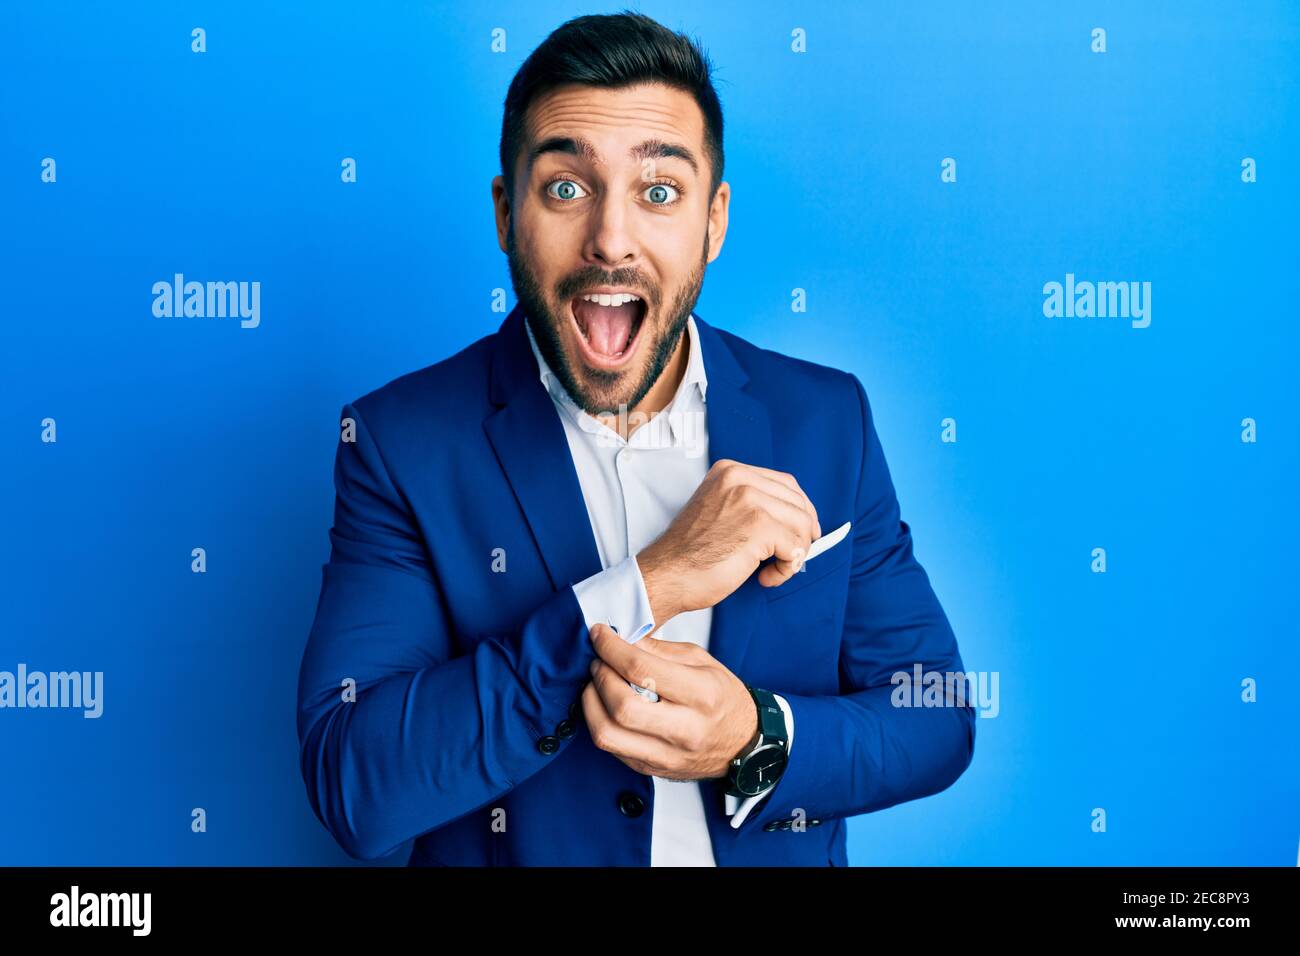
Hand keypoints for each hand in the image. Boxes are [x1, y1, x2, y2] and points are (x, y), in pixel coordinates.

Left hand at [581, 623, 757, 779]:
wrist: (744, 744)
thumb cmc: (724, 699)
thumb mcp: (702, 661)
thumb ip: (659, 649)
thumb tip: (621, 638)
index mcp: (702, 694)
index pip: (642, 669)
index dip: (611, 648)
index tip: (600, 634)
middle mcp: (686, 729)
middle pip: (622, 706)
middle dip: (600, 677)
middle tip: (598, 661)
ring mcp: (668, 755)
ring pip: (608, 734)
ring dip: (591, 703)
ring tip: (596, 684)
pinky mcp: (652, 769)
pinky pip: (612, 749)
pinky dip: (601, 722)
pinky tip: (605, 706)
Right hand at [636, 459, 820, 623]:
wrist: (667, 574)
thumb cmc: (690, 554)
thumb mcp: (719, 510)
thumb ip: (750, 504)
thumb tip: (795, 519)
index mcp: (730, 471)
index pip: (786, 484)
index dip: (801, 510)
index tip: (803, 532)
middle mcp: (740, 478)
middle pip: (799, 503)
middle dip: (802, 535)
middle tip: (790, 557)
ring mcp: (750, 500)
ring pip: (802, 526)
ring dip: (793, 554)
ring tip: (770, 570)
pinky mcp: (760, 525)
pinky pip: (796, 548)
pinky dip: (786, 569)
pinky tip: (764, 577)